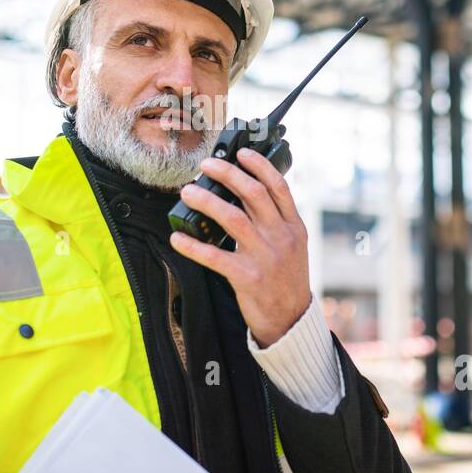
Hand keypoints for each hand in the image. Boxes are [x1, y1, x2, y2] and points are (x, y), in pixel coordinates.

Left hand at [169, 147, 311, 347]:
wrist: (292, 320)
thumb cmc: (287, 279)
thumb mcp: (293, 246)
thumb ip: (277, 220)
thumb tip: (248, 192)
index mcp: (294, 227)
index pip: (278, 188)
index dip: (260, 166)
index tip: (241, 153)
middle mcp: (281, 238)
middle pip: (253, 195)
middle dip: (227, 174)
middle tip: (206, 165)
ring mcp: (265, 257)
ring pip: (232, 219)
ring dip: (207, 201)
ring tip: (188, 192)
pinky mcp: (247, 278)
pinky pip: (215, 256)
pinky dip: (193, 246)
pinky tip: (177, 238)